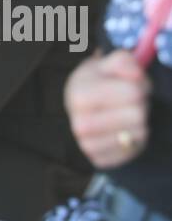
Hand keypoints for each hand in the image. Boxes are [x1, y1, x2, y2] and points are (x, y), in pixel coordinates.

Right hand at [65, 49, 150, 168]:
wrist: (83, 108)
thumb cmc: (99, 82)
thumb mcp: (109, 63)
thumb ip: (123, 60)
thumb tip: (136, 74)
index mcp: (79, 96)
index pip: (133, 92)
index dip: (138, 85)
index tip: (129, 83)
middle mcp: (80, 125)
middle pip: (138, 114)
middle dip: (139, 103)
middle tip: (128, 100)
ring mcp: (88, 146)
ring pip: (140, 132)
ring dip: (138, 121)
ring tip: (125, 113)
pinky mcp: (100, 160)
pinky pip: (135, 149)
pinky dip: (134, 138)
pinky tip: (122, 129)